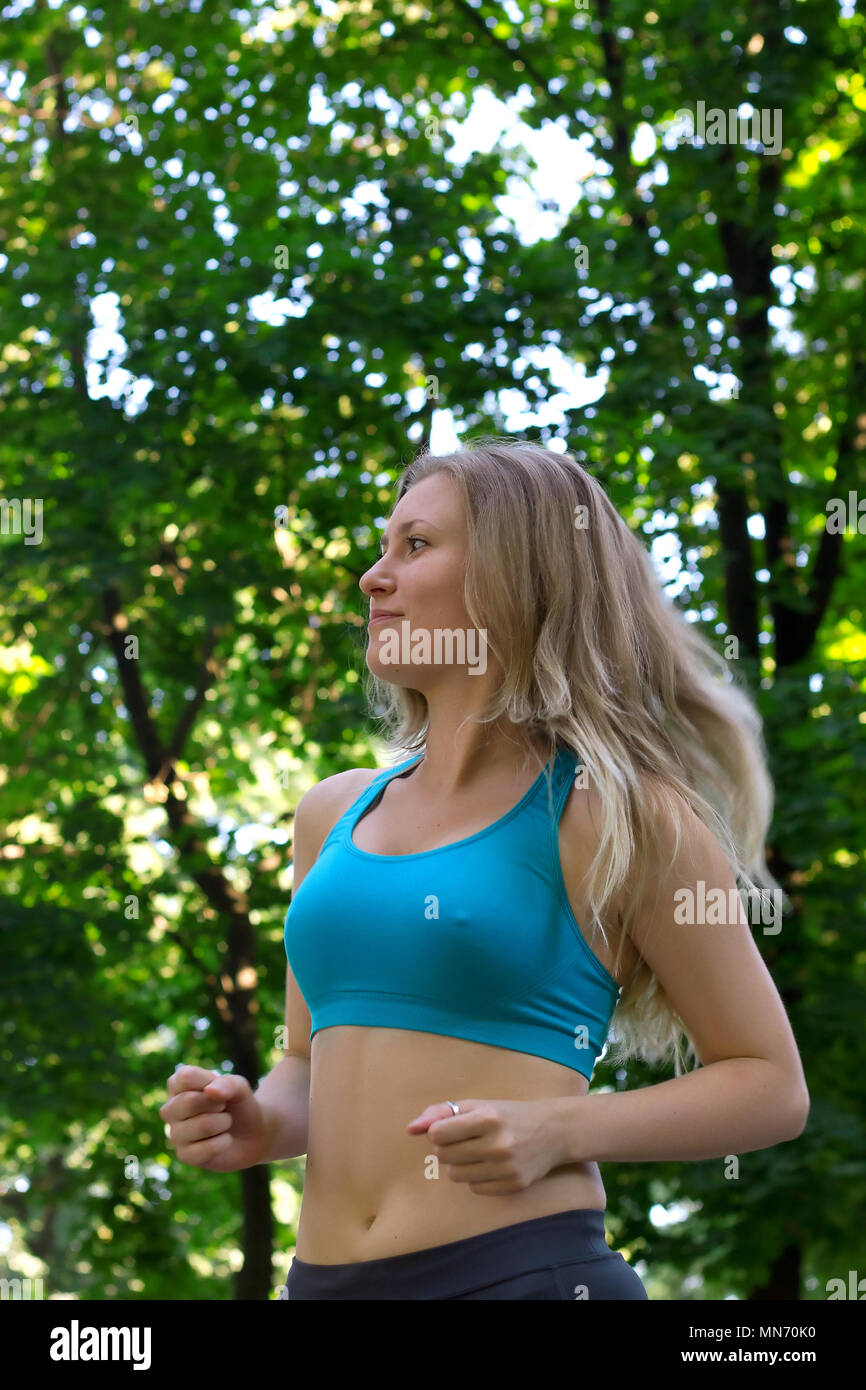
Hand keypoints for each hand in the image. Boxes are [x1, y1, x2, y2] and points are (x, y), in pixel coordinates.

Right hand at [159, 1065, 268, 1172]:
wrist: (251, 1133)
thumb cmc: (238, 1103)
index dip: (209, 1081)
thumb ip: (228, 1083)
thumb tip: (210, 1091)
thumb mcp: (239, 1086)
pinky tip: (223, 1140)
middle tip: (223, 1107)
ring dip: (224, 1122)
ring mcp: (175, 1133)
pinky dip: (224, 1142)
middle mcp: (170, 1109)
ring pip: (203, 1124)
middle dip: (218, 1104)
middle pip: (189, 1101)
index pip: (185, 1077)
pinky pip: (207, 1148)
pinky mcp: (184, 1155)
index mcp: (177, 1085)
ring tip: (224, 1123)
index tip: (219, 1088)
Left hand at [406, 1098, 563, 1195]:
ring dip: (459, 1164)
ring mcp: (506, 1168)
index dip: (439, 1132)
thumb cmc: (509, 1114)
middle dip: (447, 1148)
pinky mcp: (513, 1186)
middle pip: (444, 1156)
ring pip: (456, 1175)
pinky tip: (490, 1165)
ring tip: (477, 1152)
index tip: (450, 1128)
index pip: (438, 1134)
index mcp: (488, 1118)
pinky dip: (476, 1177)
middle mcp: (498, 1144)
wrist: (553, 1132)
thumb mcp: (477, 1105)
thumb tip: (410, 1129)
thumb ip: (440, 1113)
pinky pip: (474, 1188)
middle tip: (464, 1140)